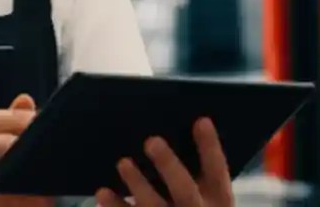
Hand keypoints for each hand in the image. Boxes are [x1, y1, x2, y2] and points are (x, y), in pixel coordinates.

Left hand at [95, 118, 233, 206]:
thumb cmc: (191, 204)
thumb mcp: (206, 192)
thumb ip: (195, 167)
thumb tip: (169, 126)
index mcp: (217, 200)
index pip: (217, 171)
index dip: (210, 147)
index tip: (201, 120)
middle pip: (184, 190)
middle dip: (168, 166)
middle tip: (151, 141)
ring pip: (154, 205)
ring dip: (138, 185)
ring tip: (123, 162)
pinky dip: (116, 205)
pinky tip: (102, 191)